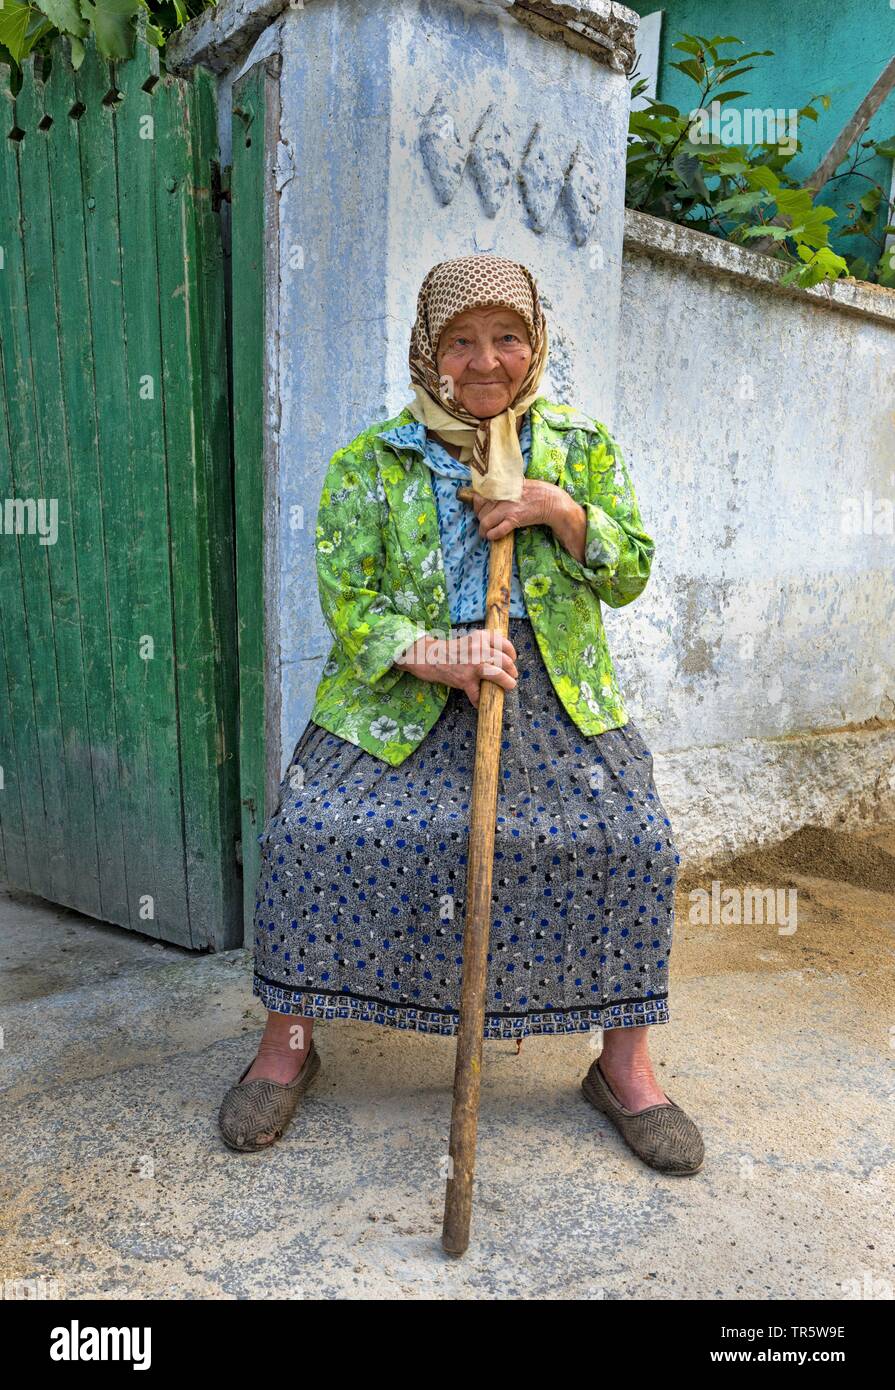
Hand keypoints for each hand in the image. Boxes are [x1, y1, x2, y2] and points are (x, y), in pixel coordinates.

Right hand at [394, 629, 517, 707]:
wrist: (432, 657)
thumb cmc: (455, 650)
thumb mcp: (472, 639)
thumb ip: (488, 642)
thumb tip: (507, 654)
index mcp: (481, 637)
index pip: (505, 644)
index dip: (512, 654)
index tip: (513, 660)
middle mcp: (479, 649)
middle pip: (505, 661)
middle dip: (512, 670)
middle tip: (512, 676)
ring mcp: (473, 665)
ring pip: (498, 675)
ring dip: (507, 683)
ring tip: (509, 686)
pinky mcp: (466, 680)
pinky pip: (477, 694)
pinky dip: (479, 701)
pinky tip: (480, 703)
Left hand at [466, 478, 562, 541]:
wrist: (551, 501)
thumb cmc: (537, 491)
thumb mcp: (517, 484)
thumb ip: (505, 487)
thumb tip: (493, 492)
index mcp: (501, 487)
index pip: (479, 496)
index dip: (477, 505)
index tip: (479, 509)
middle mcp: (501, 497)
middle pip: (481, 511)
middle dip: (481, 519)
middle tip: (485, 523)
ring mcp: (507, 509)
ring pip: (485, 522)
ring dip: (483, 530)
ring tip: (485, 532)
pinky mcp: (514, 520)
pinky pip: (497, 530)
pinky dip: (492, 535)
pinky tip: (492, 536)